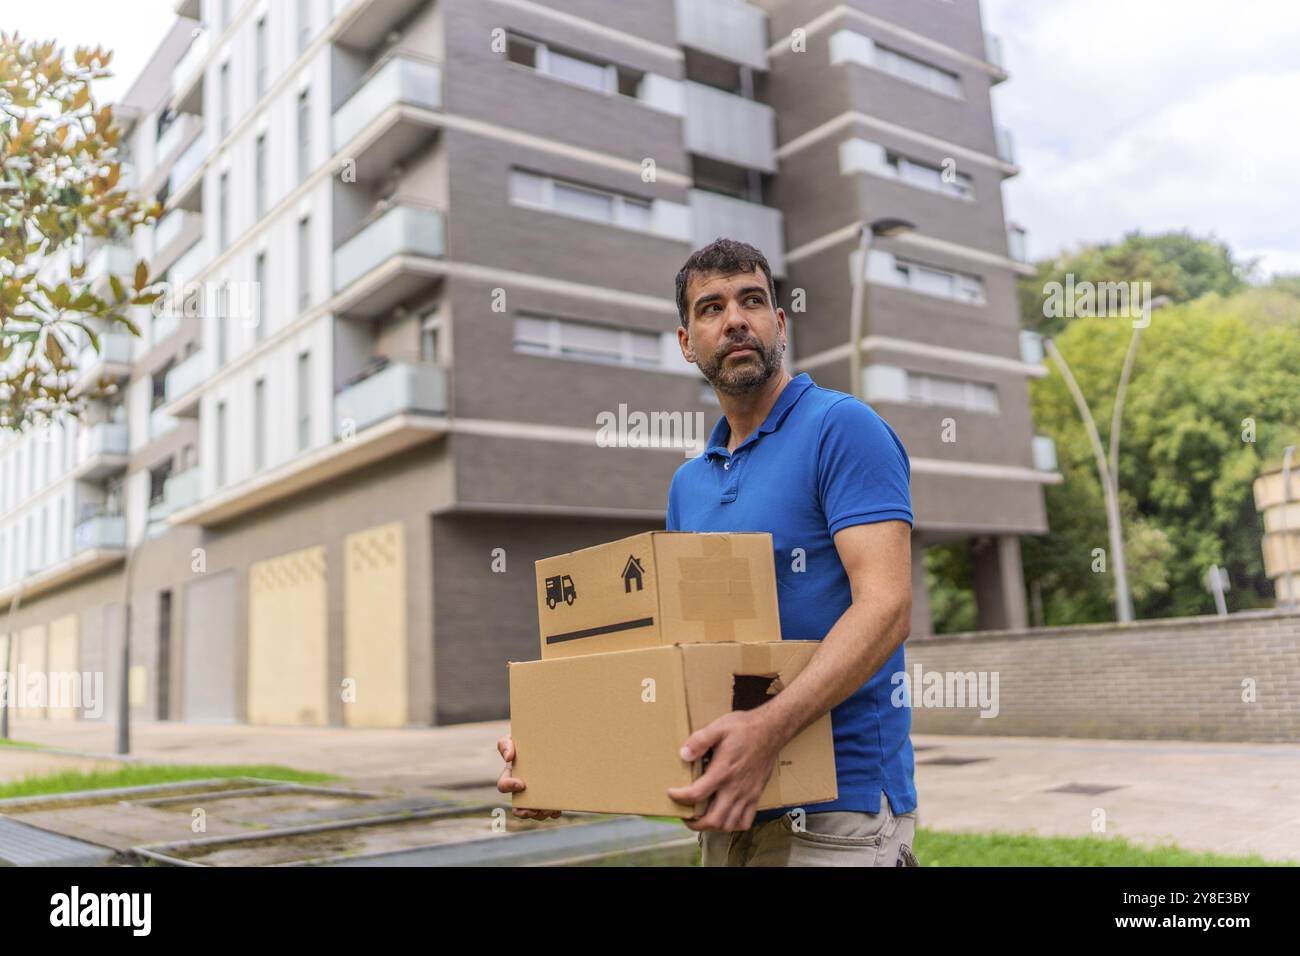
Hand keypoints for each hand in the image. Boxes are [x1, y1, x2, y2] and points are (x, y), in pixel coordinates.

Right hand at [496, 733, 561, 819]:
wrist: (546, 741)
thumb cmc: (525, 741)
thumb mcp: (512, 739)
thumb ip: (506, 744)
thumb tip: (508, 757)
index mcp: (510, 775)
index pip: (503, 786)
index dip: (509, 787)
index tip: (521, 784)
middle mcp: (521, 789)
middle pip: (518, 807)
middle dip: (525, 811)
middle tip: (534, 809)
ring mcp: (535, 794)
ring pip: (534, 812)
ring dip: (541, 814)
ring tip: (550, 810)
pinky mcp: (549, 795)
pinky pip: (549, 810)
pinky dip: (553, 812)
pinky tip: (558, 810)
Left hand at [666, 709, 783, 831]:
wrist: (770, 731)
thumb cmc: (744, 728)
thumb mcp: (718, 727)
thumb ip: (699, 740)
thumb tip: (683, 754)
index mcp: (722, 771)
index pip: (697, 794)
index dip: (680, 798)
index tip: (671, 793)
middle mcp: (735, 788)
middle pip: (713, 819)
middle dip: (695, 823)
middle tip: (685, 815)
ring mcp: (747, 794)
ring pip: (728, 824)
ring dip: (712, 826)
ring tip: (702, 818)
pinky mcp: (756, 795)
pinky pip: (745, 821)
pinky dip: (733, 824)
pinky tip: (725, 816)